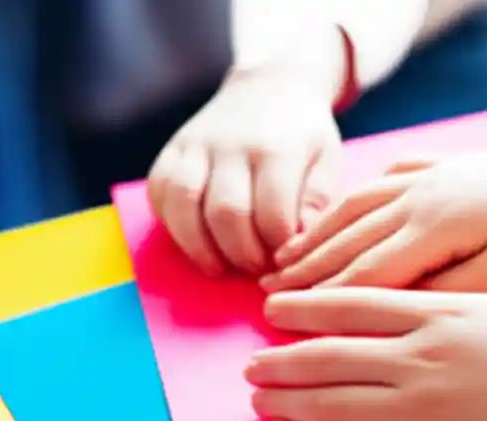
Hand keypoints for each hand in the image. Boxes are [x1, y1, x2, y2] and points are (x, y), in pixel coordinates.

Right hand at [148, 68, 341, 276]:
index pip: (272, 214)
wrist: (267, 86)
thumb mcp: (327, 159)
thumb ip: (317, 201)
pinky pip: (160, 194)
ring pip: (184, 206)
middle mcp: (231, 145)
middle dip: (241, 254)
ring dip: (201, 248)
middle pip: (226, 214)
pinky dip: (172, 226)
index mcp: (276, 149)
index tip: (286, 261)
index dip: (278, 249)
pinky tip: (195, 240)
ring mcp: (196, 146)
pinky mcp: (171, 151)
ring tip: (220, 266)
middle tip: (256, 269)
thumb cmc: (302, 135)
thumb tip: (299, 243)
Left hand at [244, 288, 486, 420]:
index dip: (305, 308)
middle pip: (329, 355)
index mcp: (442, 313)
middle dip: (281, 359)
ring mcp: (420, 411)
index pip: (353, 305)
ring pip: (331, 403)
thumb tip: (418, 299)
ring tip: (257, 398)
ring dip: (285, 400)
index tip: (273, 309)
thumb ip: (457, 301)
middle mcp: (421, 358)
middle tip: (250, 363)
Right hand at [260, 148, 486, 292]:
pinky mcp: (448, 167)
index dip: (318, 298)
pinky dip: (358, 198)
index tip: (282, 318)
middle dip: (305, 267)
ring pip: (359, 205)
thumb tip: (390, 312)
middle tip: (266, 292)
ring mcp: (433, 176)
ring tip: (287, 254)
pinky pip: (387, 179)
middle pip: (349, 237)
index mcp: (434, 229)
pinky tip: (345, 208)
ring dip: (321, 232)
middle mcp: (422, 197)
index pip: (362, 271)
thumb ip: (443, 295)